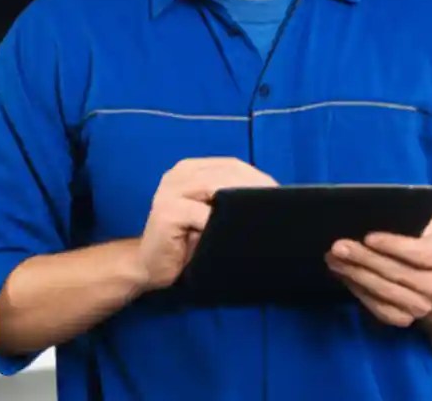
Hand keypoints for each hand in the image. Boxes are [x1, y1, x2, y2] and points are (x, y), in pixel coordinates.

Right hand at [136, 157, 276, 291]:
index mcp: (190, 170)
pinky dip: (218, 222)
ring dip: (241, 203)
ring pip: (215, 187)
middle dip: (254, 190)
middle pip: (226, 174)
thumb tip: (274, 198)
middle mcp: (178, 174)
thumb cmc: (187, 242)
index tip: (281, 196)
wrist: (151, 266)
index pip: (231, 166)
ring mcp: (169, 191)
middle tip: (278, 208)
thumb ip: (230, 200)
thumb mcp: (211, 215)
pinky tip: (232, 234)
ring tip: (261, 219)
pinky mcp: (166, 212)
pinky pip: (200, 213)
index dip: (258, 179)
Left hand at [326, 213, 431, 326]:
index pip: (421, 252)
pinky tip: (345, 278)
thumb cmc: (422, 237)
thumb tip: (372, 210)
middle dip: (365, 259)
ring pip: (387, 293)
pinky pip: (382, 311)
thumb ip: (404, 216)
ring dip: (357, 276)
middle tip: (338, 247)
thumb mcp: (422, 219)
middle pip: (399, 273)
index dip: (394, 245)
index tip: (368, 237)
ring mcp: (424, 305)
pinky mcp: (408, 319)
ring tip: (334, 261)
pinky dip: (361, 294)